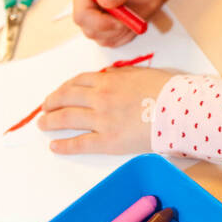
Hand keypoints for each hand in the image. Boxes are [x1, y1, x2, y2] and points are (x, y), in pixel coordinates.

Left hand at [38, 66, 177, 154]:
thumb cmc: (167, 91)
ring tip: (43, 124)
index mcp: (109, 81)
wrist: (179, 109)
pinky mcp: (108, 141)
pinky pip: (80, 143)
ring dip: (51, 121)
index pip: (78, 81)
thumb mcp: (140, 75)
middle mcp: (100, 98)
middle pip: (66, 98)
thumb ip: (120, 78)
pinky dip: (64, 145)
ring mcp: (102, 120)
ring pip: (67, 118)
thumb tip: (108, 81)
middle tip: (45, 108)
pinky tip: (54, 146)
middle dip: (51, 103)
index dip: (64, 87)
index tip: (59, 92)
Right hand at [73, 0, 176, 47]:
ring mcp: (95, 21)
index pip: (81, 15)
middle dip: (113, 29)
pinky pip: (113, 43)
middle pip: (89, 31)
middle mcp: (87, 7)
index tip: (119, 20)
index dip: (99, 22)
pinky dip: (126, 36)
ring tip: (132, 14)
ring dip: (121, 32)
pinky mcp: (105, 32)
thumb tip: (102, 0)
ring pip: (102, 39)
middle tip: (131, 17)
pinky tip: (132, 21)